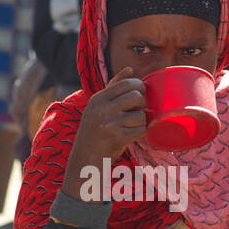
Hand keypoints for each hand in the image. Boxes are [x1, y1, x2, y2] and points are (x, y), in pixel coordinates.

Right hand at [61, 68, 145, 198]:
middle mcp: (102, 109)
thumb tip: (129, 69)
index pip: (126, 84)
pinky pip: (141, 130)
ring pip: (140, 115)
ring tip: (133, 125)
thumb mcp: (98, 106)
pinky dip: (142, 133)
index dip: (139, 87)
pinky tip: (134, 135)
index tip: (141, 94)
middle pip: (136, 96)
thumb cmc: (95, 131)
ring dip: (142, 121)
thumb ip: (113, 87)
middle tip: (140, 110)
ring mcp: (109, 124)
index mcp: (98, 99)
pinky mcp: (117, 139)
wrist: (85, 159)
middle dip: (143, 103)